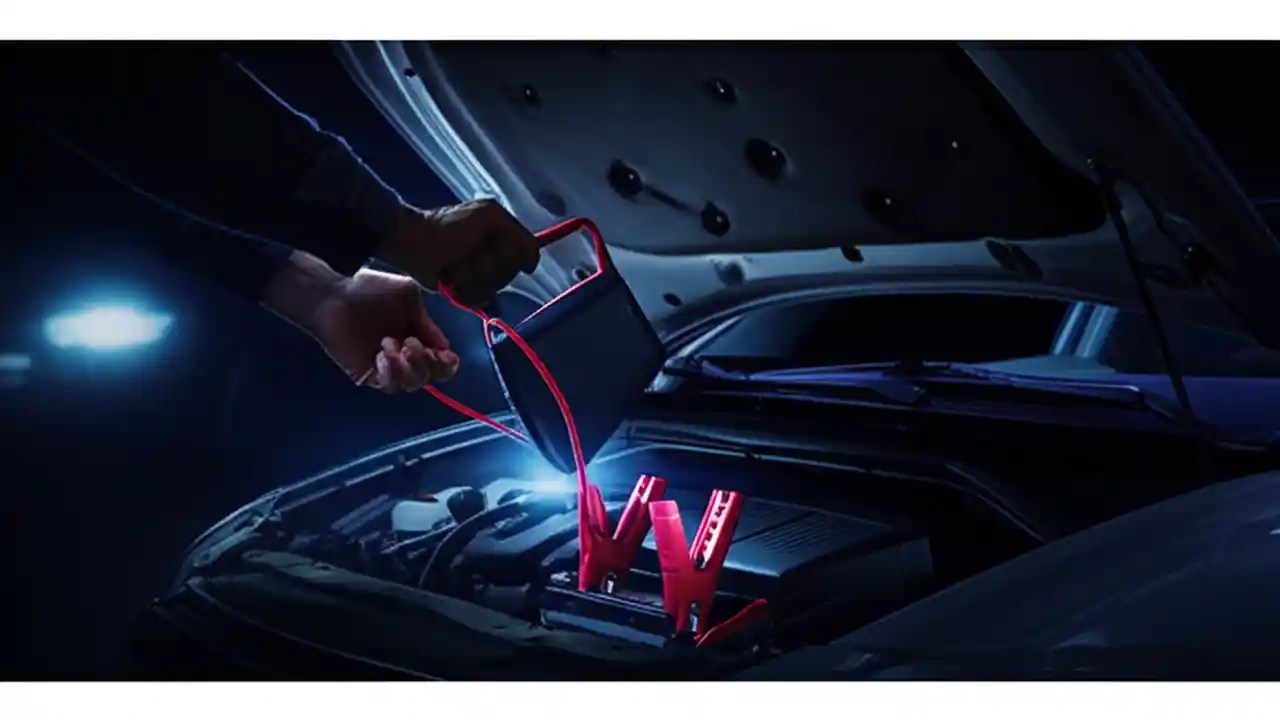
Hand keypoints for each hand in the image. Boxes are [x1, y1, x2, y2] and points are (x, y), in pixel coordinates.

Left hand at [262, 251, 458, 392]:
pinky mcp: (368, 375)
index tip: (444, 353)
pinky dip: (392, 371)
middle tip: (411, 343)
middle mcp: (405, 357)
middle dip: (428, 362)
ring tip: (389, 343)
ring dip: (409, 366)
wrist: (334, 295)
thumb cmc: (368, 290)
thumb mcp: (408, 296)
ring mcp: (387, 368)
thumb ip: (427, 321)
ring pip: (413, 384)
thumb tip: (443, 345)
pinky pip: (389, 385)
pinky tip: (382, 353)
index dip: (447, 362)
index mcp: (419, 338)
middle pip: (431, 377)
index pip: (443, 363)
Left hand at [375, 198, 540, 307]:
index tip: (498, 249)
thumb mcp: (489, 216)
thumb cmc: (449, 226)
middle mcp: (496, 256)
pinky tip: (451, 281)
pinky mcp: (467, 291)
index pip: (526, 255)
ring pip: (494, 288)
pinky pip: (479, 300)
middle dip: (488, 266)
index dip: (513, 256)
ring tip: (455, 266)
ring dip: (472, 277)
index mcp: (503, 236)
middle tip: (469, 255)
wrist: (414, 243)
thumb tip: (532, 264)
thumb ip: (518, 234)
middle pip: (509, 274)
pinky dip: (463, 291)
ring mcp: (481, 276)